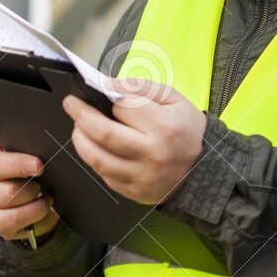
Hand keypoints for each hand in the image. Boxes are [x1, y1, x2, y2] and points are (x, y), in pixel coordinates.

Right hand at [0, 104, 59, 244]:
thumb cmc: (36, 179)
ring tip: (45, 192)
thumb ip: (33, 140)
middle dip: (21, 166)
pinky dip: (32, 212)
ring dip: (32, 194)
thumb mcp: (38, 157)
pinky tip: (42, 205)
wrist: (36, 212)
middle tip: (41, 167)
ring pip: (6, 194)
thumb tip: (36, 119)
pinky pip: (10, 218)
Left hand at [62, 78, 205, 204]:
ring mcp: (141, 177)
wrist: (205, 169)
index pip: (123, 108)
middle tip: (70, 104)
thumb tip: (109, 85)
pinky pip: (104, 175)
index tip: (101, 92)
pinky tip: (94, 147)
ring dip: (80, 139)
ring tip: (78, 126)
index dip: (110, 98)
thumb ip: (141, 87)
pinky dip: (94, 159)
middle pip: (103, 134)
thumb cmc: (187, 129)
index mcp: (164, 127)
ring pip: (97, 158)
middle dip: (80, 116)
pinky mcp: (134, 192)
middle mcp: (151, 154)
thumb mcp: (174, 99)